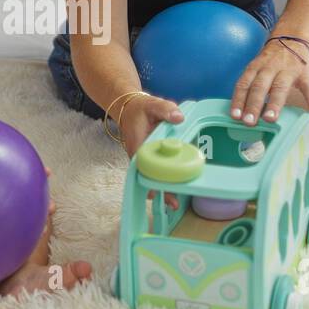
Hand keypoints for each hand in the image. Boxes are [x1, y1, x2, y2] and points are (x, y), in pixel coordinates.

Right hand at [120, 94, 182, 210]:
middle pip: (146, 177)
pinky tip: (172, 188)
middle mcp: (136, 156)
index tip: (161, 190)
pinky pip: (152, 172)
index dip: (153, 180)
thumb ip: (166, 109)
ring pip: (148, 177)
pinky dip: (161, 180)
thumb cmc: (140, 108)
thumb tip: (179, 118)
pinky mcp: (145, 159)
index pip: (145, 166)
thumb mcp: (153, 105)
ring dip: (160, 189)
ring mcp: (140, 159)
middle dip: (159, 191)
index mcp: (138, 145)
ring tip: (174, 203)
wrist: (129, 108)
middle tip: (174, 204)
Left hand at [231, 37, 308, 124]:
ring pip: (280, 87)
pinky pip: (308, 85)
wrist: (294, 38)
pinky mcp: (305, 73)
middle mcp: (269, 68)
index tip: (235, 116)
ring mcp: (288, 70)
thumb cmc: (271, 61)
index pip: (244, 84)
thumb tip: (242, 113)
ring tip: (270, 119)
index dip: (238, 100)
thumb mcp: (258, 68)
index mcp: (255, 68)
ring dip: (274, 104)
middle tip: (249, 122)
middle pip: (259, 87)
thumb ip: (252, 87)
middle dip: (253, 105)